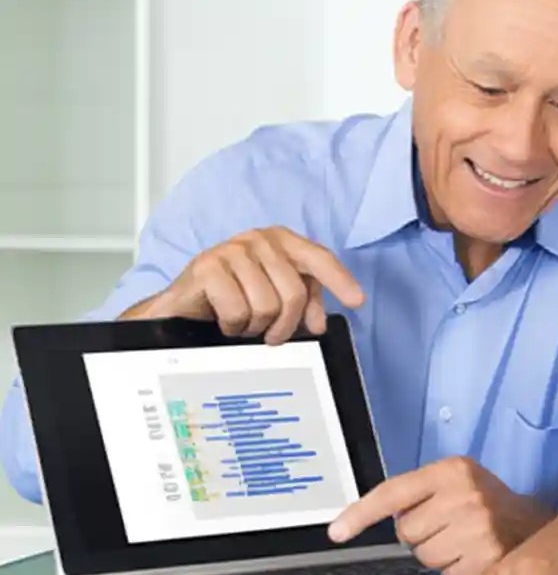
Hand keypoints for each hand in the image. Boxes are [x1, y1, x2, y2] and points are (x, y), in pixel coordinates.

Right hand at [123, 226, 364, 343]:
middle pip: (294, 293)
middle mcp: (259, 239)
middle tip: (272, 335)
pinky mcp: (207, 266)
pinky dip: (232, 325)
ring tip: (244, 322)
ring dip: (255, 326)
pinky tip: (224, 319)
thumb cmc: (233, 298)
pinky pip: (238, 310)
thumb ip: (303, 304)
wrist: (183, 305)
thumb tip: (318, 322)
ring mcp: (231, 249)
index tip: (356, 302)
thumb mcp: (274, 298)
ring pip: (266, 305)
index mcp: (281, 241)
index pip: (318, 258)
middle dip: (285, 324)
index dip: (340, 280)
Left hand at [327, 456, 554, 574]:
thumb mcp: (459, 483)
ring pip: (424, 557)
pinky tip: (475, 556)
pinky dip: (458, 572)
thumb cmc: (490, 505)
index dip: (361, 514)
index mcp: (452, 470)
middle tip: (448, 527)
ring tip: (464, 542)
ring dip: (439, 556)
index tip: (338, 531)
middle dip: (421, 536)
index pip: (393, 492)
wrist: (537, 523)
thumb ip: (422, 494)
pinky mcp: (488, 556)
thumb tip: (374, 518)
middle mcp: (464, 494)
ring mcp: (477, 526)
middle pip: (406, 532)